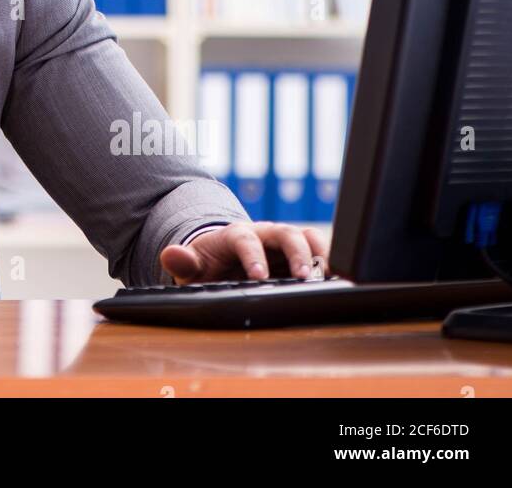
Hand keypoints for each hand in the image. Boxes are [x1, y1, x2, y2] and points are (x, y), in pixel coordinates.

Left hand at [158, 221, 329, 284]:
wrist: (225, 260)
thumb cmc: (210, 264)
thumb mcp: (193, 265)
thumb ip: (182, 261)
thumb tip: (170, 254)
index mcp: (236, 235)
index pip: (245, 240)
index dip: (253, 256)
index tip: (258, 277)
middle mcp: (264, 234)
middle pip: (285, 233)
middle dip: (296, 253)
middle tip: (304, 277)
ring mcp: (284, 241)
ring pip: (308, 237)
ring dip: (321, 253)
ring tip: (329, 276)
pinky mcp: (301, 252)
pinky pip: (321, 249)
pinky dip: (332, 260)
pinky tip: (341, 278)